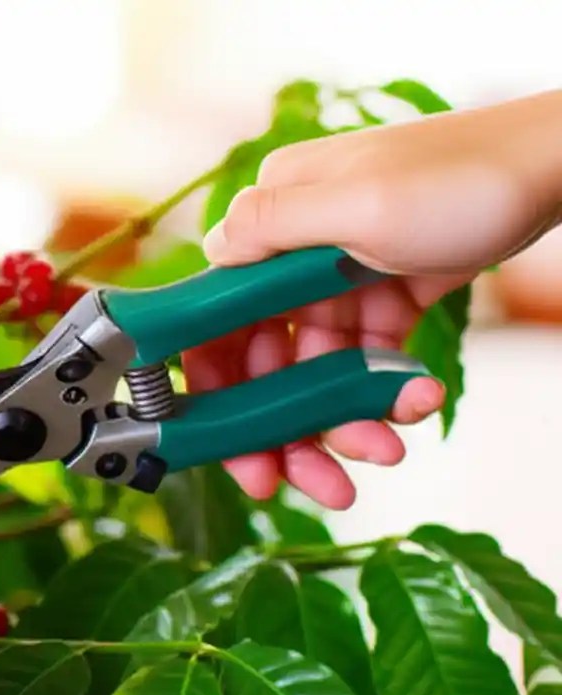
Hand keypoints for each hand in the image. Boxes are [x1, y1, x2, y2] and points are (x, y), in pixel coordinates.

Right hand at [189, 89, 561, 508]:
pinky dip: (384, 392)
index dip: (220, 396)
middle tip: (321, 486)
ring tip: (387, 452)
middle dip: (288, 429)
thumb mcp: (361, 202)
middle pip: (265, 361)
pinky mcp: (382, 293)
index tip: (244, 455)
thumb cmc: (463, 174)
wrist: (553, 166)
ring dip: (344, 421)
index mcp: (271, 220)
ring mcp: (336, 276)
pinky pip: (364, 362)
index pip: (217, 324)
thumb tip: (209, 254)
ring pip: (316, 372)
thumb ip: (272, 229)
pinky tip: (418, 402)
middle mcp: (291, 250)